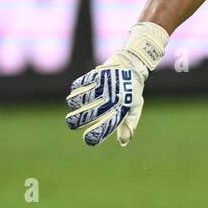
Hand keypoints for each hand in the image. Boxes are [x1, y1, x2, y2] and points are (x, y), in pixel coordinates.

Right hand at [65, 22, 167, 146]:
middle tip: (72, 123)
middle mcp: (113, 97)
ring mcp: (105, 85)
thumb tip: (123, 143)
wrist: (133, 64)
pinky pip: (80, 83)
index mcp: (123, 107)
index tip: (88, 140)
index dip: (98, 134)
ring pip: (82, 98)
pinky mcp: (98, 74)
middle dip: (78, 120)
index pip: (109, 124)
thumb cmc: (133, 90)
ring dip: (75, 103)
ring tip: (74, 105)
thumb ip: (128, 125)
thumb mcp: (135, 107)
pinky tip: (76, 92)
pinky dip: (76, 89)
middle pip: (90, 113)